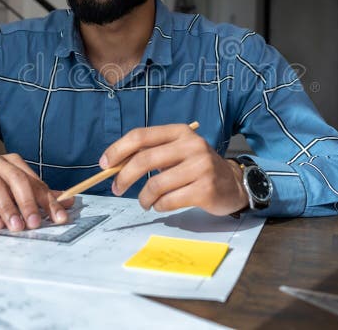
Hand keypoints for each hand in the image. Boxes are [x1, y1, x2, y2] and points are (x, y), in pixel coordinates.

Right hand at [0, 153, 73, 230]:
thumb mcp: (11, 188)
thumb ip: (38, 195)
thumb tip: (69, 201)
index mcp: (14, 163)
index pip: (36, 183)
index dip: (49, 201)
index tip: (60, 218)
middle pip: (18, 181)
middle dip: (28, 204)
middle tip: (35, 224)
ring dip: (8, 208)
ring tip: (16, 227)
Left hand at [99, 124, 248, 215]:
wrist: (233, 183)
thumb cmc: (197, 168)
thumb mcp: (177, 152)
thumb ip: (151, 154)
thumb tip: (114, 165)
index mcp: (180, 132)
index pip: (141, 136)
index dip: (118, 150)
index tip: (105, 164)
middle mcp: (192, 145)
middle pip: (144, 160)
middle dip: (124, 177)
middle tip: (117, 188)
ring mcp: (201, 167)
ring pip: (156, 185)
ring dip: (144, 197)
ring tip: (146, 202)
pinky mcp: (205, 189)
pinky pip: (169, 201)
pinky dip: (159, 206)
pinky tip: (162, 205)